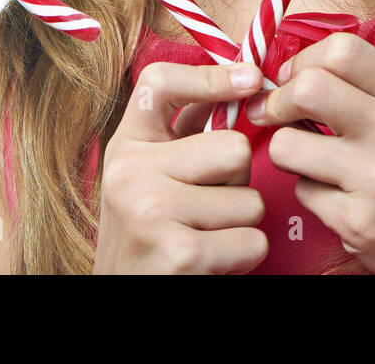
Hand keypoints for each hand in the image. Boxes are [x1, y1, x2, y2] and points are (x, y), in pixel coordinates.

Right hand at [92, 61, 269, 273]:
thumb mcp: (151, 176)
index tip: (250, 79)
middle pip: (234, 148)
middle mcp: (130, 172)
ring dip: (241, 226)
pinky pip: (253, 240)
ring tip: (207, 237)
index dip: (209, 75)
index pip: (158, 83)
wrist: (121, 297)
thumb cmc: (150, 237)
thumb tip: (241, 81)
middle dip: (239, 182)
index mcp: (126, 146)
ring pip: (250, 200)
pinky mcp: (177, 253)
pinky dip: (244, 257)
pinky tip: (212, 262)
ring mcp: (150, 210)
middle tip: (209, 207)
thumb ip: (187, 134)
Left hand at [243, 31, 374, 273]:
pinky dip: (312, 192)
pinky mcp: (357, 222)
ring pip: (287, 145)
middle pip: (306, 90)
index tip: (291, 77)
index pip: (342, 50)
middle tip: (272, 113)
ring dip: (286, 151)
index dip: (303, 60)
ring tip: (309, 159)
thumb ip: (367, 87)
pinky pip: (303, 192)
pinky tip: (339, 197)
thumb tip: (294, 72)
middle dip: (276, 101)